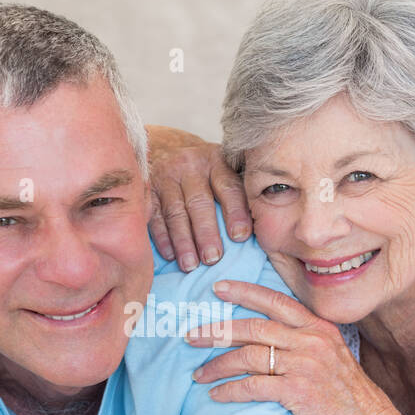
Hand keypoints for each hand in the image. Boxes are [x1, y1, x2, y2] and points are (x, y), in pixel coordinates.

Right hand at [145, 125, 252, 270]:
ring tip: (191, 265)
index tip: (240, 237)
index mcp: (217, 161)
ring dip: (184, 241)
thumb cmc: (207, 173)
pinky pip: (154, 215)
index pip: (228, 187)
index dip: (235, 212)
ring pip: (176, 211)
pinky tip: (170, 255)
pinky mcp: (148, 188)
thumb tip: (266, 227)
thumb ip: (242, 192)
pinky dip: (162, 237)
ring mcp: (166, 175)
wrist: (167, 149)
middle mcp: (191, 165)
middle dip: (207, 233)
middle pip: (200, 202)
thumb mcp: (226, 170)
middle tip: (213, 259)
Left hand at [185, 280, 400, 414]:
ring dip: (217, 366)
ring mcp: (305, 365)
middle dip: (217, 332)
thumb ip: (305, 340)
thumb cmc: (349, 394)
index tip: (218, 288)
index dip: (244, 293)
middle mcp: (311, 341)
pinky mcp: (298, 391)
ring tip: (198, 375)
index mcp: (318, 327)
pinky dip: (230, 390)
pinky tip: (216, 395)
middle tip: (192, 337)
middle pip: (253, 328)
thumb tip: (268, 336)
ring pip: (248, 356)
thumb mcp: (332, 355)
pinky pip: (253, 386)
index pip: (276, 301)